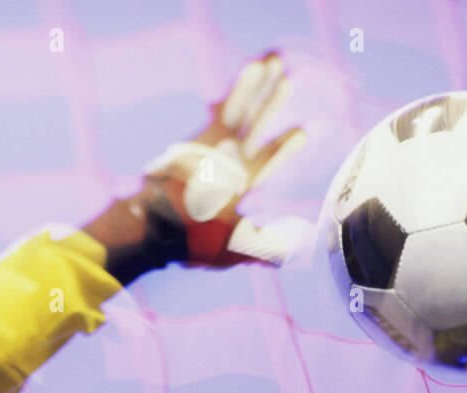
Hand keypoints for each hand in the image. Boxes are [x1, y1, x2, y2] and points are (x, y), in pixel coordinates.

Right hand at [83, 51, 306, 281]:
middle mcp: (229, 162)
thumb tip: (292, 254)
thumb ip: (264, 246)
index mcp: (238, 187)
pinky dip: (244, 90)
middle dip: (271, 105)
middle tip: (287, 81)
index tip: (302, 131)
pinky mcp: (207, 138)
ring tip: (275, 63)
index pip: (268, 161)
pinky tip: (256, 67)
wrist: (163, 227)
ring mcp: (217, 148)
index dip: (284, 146)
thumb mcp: (238, 247)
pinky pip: (230, 108)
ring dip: (261, 90)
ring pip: (246, 112)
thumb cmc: (196, 241)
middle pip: (257, 127)